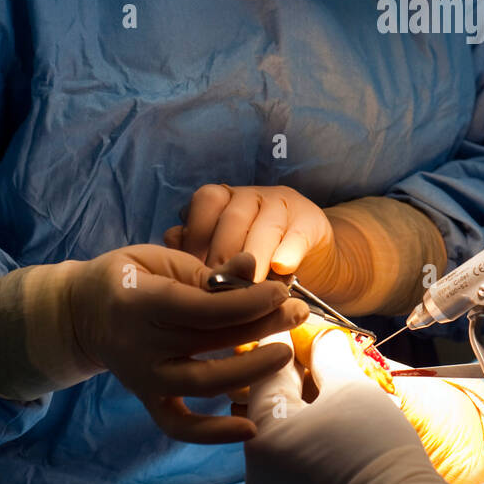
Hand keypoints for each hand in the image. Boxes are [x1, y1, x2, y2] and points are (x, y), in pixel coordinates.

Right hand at [67, 247, 307, 442]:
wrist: (82, 313)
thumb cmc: (130, 278)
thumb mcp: (163, 260)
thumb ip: (207, 269)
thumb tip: (251, 264)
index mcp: (143, 301)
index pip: (204, 307)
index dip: (247, 301)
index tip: (281, 293)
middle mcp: (141, 344)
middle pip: (210, 341)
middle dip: (262, 327)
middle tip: (298, 314)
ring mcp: (144, 377)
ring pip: (201, 383)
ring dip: (249, 372)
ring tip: (285, 354)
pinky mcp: (148, 398)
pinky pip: (179, 425)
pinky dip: (212, 433)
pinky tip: (250, 429)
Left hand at [164, 184, 337, 287]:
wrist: (310, 258)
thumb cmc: (254, 257)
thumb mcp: (224, 250)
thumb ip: (197, 245)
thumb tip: (172, 238)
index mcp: (224, 198)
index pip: (205, 203)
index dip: (197, 236)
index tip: (193, 271)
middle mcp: (251, 195)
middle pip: (233, 217)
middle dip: (223, 254)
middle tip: (218, 287)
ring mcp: (282, 204)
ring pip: (265, 226)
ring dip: (255, 257)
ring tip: (248, 286)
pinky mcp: (311, 220)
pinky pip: (297, 234)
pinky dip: (288, 251)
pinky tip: (282, 269)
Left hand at [243, 329, 477, 483]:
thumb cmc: (373, 446)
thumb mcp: (353, 389)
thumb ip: (329, 357)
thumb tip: (321, 337)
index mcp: (262, 435)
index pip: (266, 377)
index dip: (283, 349)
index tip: (293, 329)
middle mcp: (256, 473)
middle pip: (271, 417)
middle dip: (295, 390)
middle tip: (320, 367)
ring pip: (284, 451)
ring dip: (303, 427)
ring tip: (334, 410)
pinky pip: (296, 483)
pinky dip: (311, 462)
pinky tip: (339, 451)